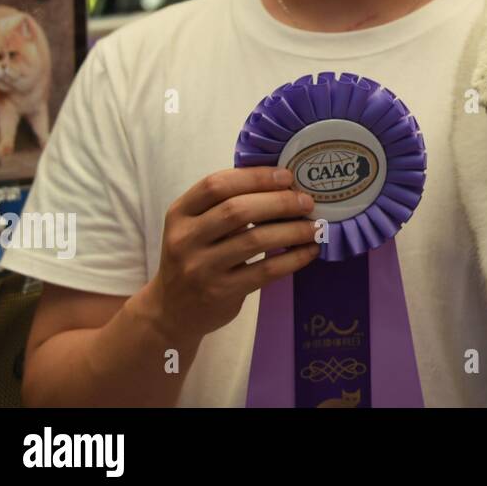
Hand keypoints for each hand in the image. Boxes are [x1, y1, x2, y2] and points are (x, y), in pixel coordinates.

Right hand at [138, 167, 320, 344]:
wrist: (172, 310)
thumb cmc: (195, 256)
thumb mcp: (195, 225)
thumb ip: (225, 204)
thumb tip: (283, 185)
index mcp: (180, 213)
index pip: (217, 185)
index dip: (255, 177)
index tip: (286, 176)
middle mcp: (185, 239)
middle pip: (237, 210)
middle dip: (279, 202)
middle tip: (306, 202)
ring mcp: (201, 268)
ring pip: (255, 240)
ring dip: (292, 230)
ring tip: (315, 227)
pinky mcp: (221, 292)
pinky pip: (265, 271)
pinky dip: (293, 259)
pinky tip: (309, 251)